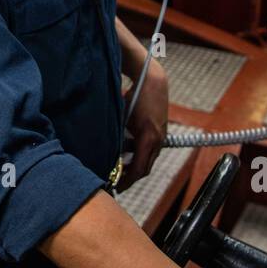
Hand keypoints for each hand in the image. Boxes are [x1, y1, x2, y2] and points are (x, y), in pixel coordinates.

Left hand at [117, 59, 168, 191]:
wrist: (153, 80)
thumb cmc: (134, 95)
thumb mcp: (122, 117)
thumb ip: (116, 136)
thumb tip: (105, 153)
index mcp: (148, 138)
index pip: (139, 168)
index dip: (127, 181)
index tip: (117, 187)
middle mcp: (158, 139)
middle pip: (145, 168)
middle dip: (131, 177)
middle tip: (117, 182)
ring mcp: (162, 136)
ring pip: (148, 159)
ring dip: (135, 165)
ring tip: (120, 167)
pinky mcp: (161, 131)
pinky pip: (150, 149)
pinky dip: (139, 153)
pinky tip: (126, 150)